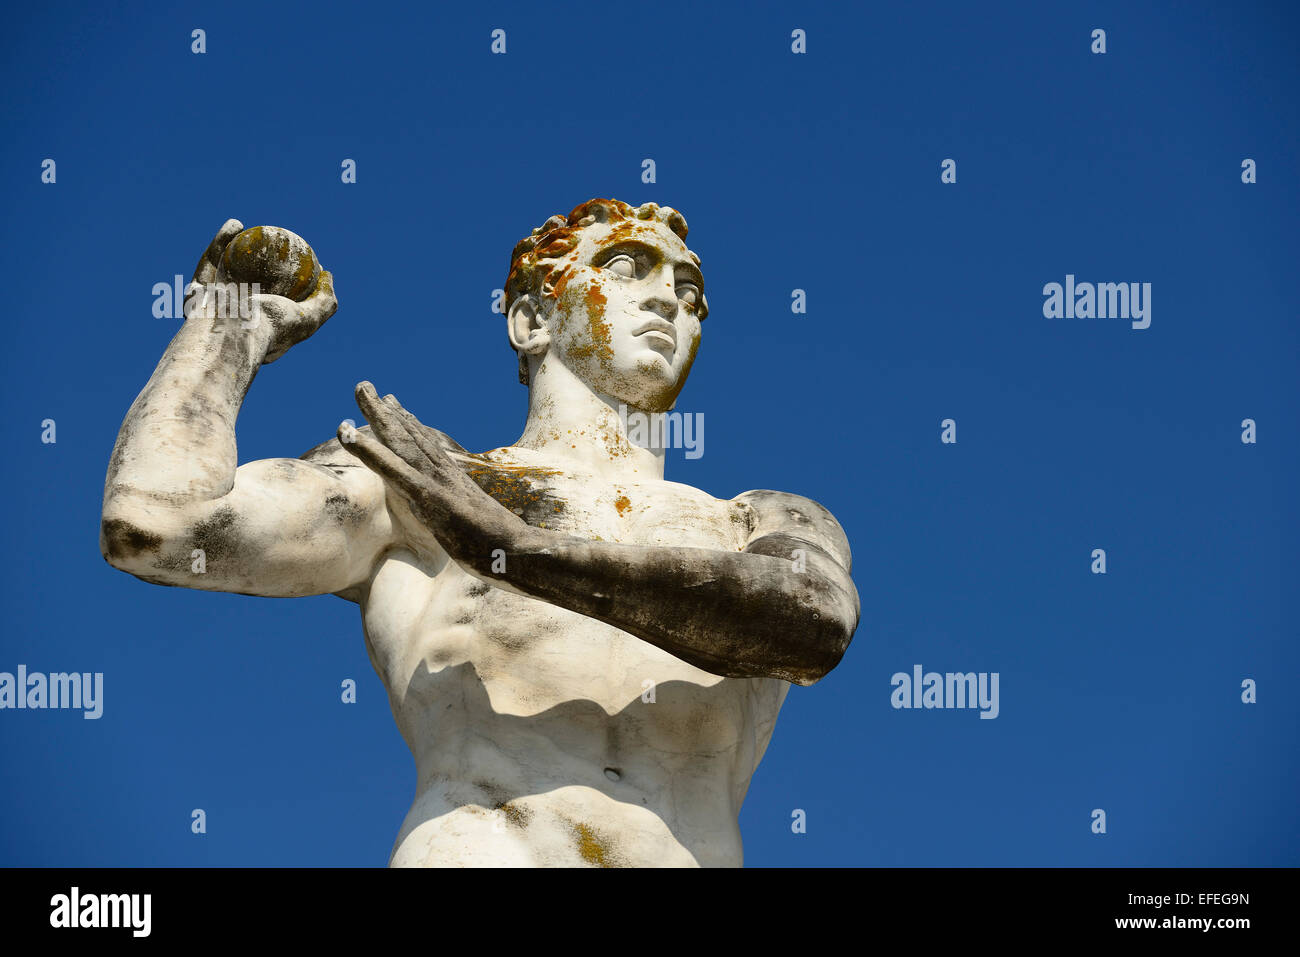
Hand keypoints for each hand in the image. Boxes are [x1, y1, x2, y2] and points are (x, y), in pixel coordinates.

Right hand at [190, 219, 337, 362]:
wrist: (228, 331)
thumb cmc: (270, 326)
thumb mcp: (309, 317)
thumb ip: (324, 300)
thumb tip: (327, 276)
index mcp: (262, 329)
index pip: (278, 303)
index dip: (288, 282)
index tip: (299, 259)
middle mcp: (239, 320)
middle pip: (250, 284)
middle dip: (259, 263)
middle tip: (273, 243)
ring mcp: (216, 307)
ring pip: (227, 269)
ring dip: (238, 245)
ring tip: (253, 226)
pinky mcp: (197, 292)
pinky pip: (211, 260)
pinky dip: (221, 240)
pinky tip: (236, 223)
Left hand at [337, 382, 535, 568]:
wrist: (520, 554)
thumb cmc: (502, 550)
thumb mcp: (476, 533)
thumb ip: (460, 522)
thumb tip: (448, 520)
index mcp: (454, 482)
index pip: (426, 446)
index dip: (408, 423)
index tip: (394, 404)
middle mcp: (444, 474)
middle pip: (410, 435)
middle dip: (386, 411)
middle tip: (365, 386)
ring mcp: (436, 482)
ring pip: (400, 442)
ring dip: (377, 416)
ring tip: (361, 389)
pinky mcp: (429, 496)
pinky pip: (392, 469)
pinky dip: (369, 450)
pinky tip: (348, 435)